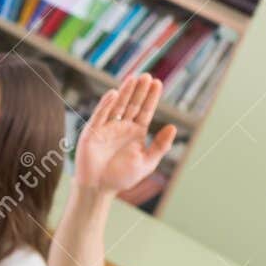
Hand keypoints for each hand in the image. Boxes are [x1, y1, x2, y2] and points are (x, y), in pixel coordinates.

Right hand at [74, 74, 176, 196]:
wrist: (99, 189)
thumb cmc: (122, 178)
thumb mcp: (147, 162)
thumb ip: (160, 146)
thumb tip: (173, 127)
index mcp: (136, 132)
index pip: (145, 110)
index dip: (151, 97)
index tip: (157, 82)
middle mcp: (122, 127)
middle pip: (132, 104)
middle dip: (139, 90)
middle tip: (147, 75)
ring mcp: (107, 128)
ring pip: (117, 106)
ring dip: (125, 92)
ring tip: (134, 78)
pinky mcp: (92, 132)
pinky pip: (100, 115)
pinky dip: (106, 104)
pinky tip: (114, 93)